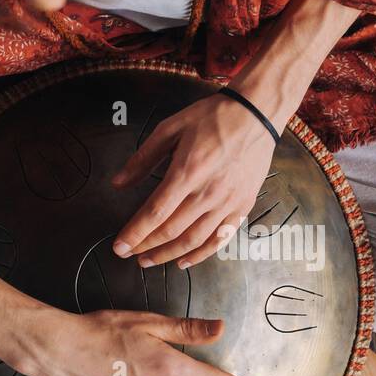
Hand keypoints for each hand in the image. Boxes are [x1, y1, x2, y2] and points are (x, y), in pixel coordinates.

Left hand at [110, 91, 276, 268]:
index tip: (119, 246)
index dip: (134, 233)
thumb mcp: (170, 128)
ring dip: (168, 255)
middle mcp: (208, 193)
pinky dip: (200, 254)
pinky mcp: (242, 207)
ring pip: (194, 240)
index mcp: (187, 172)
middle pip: (171, 231)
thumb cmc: (212, 118)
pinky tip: (184, 261)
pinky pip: (220, 239)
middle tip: (129, 254)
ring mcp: (227, 203)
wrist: (256, 114)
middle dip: (146, 246)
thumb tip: (118, 183)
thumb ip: (143, 159)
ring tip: (149, 261)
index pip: (155, 213)